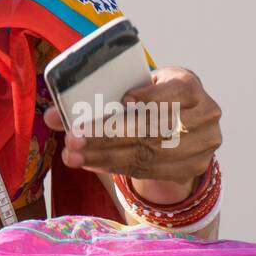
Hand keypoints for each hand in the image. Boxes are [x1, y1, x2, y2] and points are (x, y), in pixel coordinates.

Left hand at [43, 66, 221, 202]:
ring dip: (106, 156)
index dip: (152, 97)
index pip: (176, 91)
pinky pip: (149, 170)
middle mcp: (204, 115)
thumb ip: (97, 95)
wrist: (179, 121)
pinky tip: (91, 164)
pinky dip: (116, 167)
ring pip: (149, 153)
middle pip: (154, 128)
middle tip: (73, 139)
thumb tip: (51, 115)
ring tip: (74, 155)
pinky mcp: (192, 168)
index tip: (125, 100)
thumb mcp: (135, 85)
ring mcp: (203, 146)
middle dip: (109, 134)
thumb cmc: (149, 96)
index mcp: (190, 85)